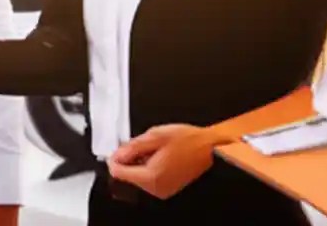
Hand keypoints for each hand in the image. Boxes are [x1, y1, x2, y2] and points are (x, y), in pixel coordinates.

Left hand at [106, 124, 230, 199]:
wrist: (210, 148)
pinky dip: (149, 167)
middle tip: (143, 144)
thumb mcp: (156, 136)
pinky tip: (161, 156)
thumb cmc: (189, 140)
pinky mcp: (167, 189)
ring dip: (140, 162)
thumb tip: (117, 155)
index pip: (118, 172)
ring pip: (138, 176)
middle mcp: (156, 188)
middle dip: (131, 159)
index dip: (116, 158)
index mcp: (151, 176)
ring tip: (156, 149)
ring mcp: (162, 191)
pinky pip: (150, 179)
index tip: (120, 148)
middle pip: (128, 175)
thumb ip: (132, 147)